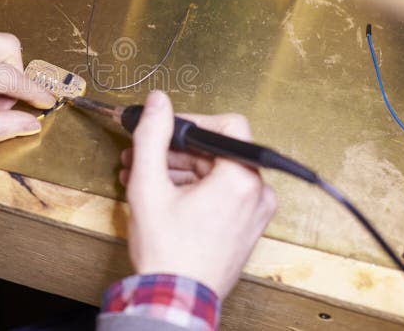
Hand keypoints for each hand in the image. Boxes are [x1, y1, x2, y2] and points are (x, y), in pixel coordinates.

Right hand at [122, 91, 276, 298]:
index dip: (193, 122)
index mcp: (241, 181)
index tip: (168, 130)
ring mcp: (255, 212)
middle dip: (177, 150)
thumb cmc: (168, 253)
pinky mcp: (247, 224)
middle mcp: (257, 194)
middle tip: (145, 155)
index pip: (228, 125)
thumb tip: (159, 103)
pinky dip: (195, 188)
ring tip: (146, 177)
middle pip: (218, 149)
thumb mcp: (148, 186)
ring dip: (180, 169)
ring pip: (218, 171)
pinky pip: (223, 192)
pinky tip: (164, 193)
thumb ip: (152, 137)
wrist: (175, 299)